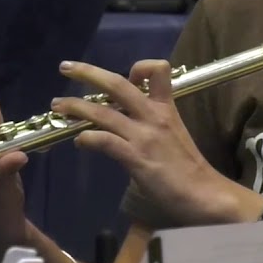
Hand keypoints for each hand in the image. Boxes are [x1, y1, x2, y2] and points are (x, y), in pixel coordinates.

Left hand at [52, 59, 236, 225]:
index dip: (138, 68)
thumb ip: (151, 123)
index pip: (155, 71)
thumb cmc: (189, 168)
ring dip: (76, 106)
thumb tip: (126, 120)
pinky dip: (87, 138)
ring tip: (57, 105)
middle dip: (88, 72)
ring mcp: (144, 136)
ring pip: (103, 112)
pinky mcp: (137, 158)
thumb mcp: (173, 134)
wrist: (205, 195)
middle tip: (65, 67)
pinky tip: (79, 143)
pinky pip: (105, 141)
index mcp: (166, 108)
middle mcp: (153, 116)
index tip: (126, 76)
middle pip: (117, 84)